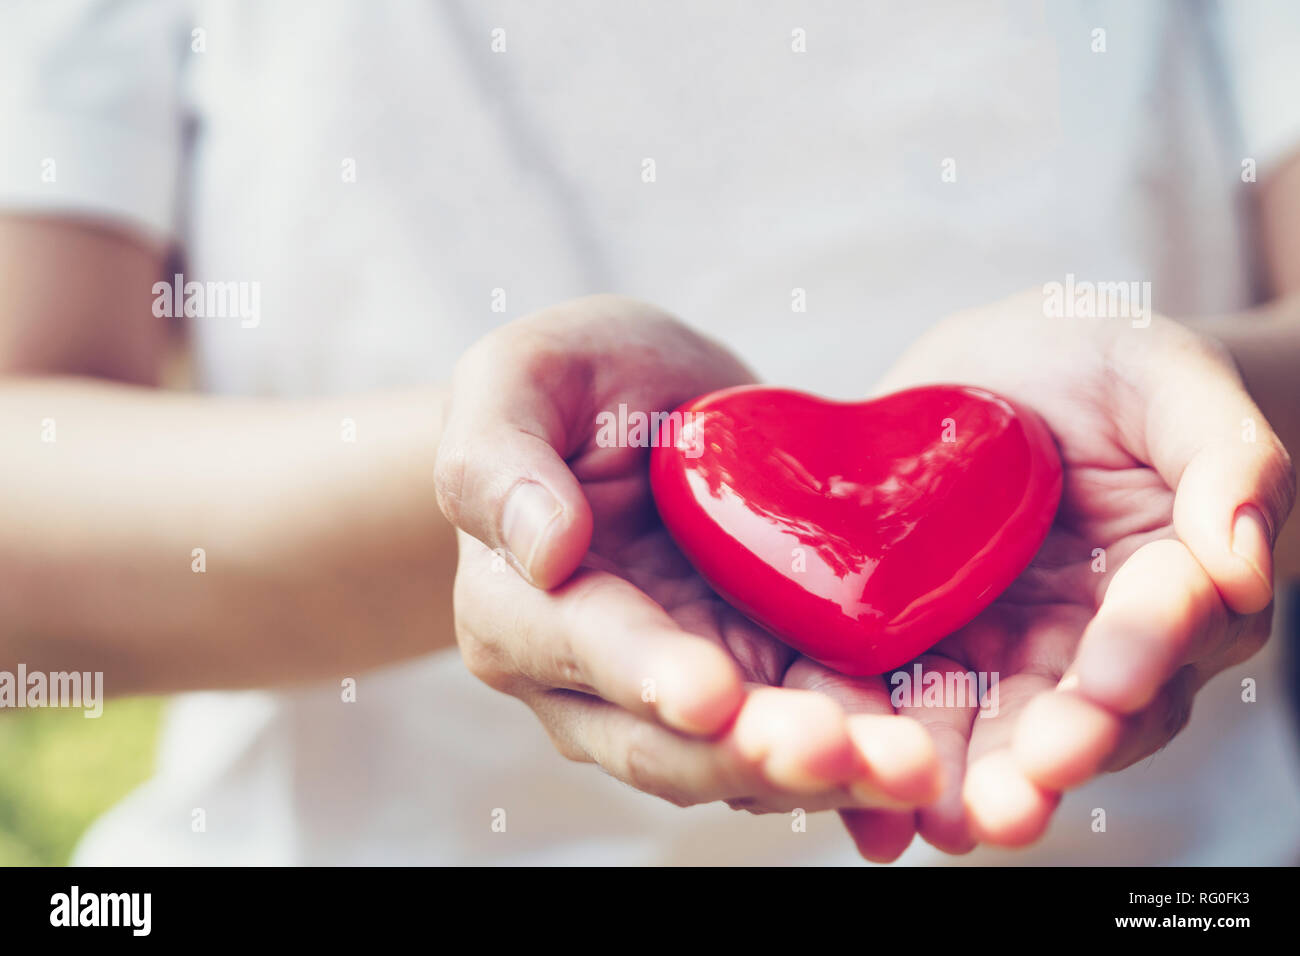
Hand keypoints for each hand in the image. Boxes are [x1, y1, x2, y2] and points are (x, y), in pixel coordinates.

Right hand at [434, 296, 941, 827]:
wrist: (647, 416)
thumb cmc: (576, 387)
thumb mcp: (524, 375)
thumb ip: (497, 454)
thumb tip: (544, 550)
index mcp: (518, 607)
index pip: (579, 649)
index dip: (644, 675)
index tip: (711, 693)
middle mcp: (591, 682)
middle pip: (667, 744)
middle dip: (758, 756)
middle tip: (847, 753)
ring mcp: (681, 697)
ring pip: (744, 765)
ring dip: (828, 778)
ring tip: (911, 769)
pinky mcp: (759, 687)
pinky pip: (808, 740)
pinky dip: (863, 756)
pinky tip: (928, 756)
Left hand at [852, 290, 1295, 854]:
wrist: (1006, 370)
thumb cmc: (1102, 366)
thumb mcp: (1165, 376)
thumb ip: (1225, 455)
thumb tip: (1247, 560)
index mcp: (1171, 581)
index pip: (1164, 627)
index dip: (1137, 656)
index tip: (1106, 690)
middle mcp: (1094, 639)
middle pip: (1079, 713)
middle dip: (1043, 760)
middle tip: (1007, 805)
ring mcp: (1006, 650)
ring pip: (992, 728)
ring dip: (963, 779)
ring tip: (933, 820)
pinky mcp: (927, 646)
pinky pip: (908, 703)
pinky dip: (886, 747)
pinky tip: (862, 800)